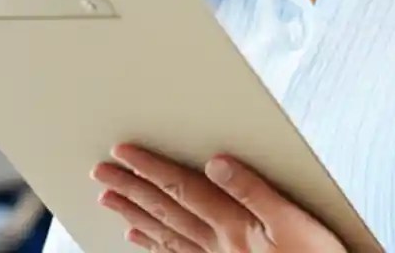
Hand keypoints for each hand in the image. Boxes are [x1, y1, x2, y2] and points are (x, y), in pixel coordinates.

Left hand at [93, 144, 347, 252]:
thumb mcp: (294, 221)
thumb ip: (254, 190)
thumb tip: (216, 161)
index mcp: (233, 224)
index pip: (182, 188)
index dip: (150, 168)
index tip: (122, 151)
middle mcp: (218, 242)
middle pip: (166, 209)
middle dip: (132, 188)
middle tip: (101, 171)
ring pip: (166, 232)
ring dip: (135, 213)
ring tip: (108, 198)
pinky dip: (155, 244)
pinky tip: (138, 234)